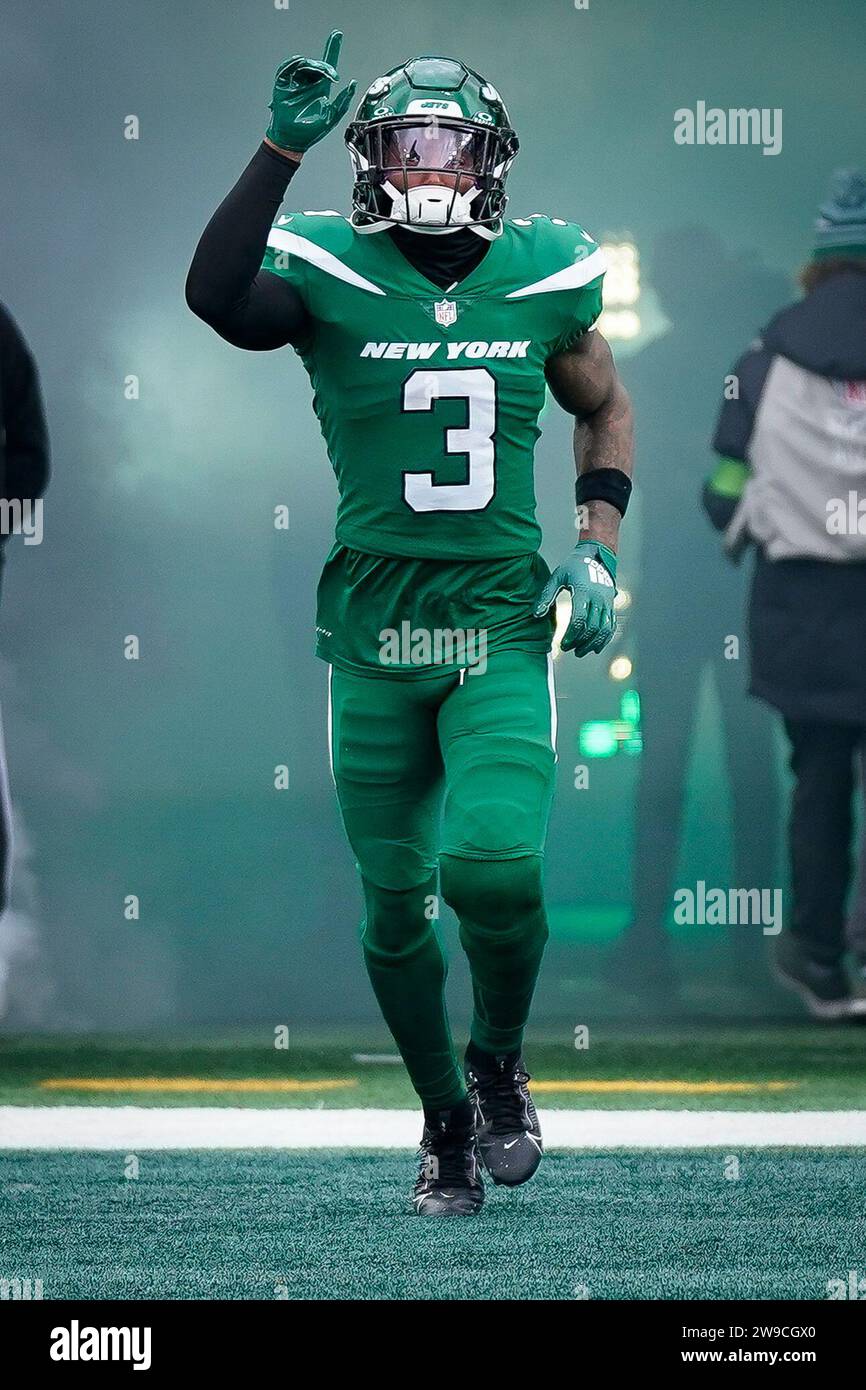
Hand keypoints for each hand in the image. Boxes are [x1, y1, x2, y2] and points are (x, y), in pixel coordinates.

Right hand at [266, 30, 355, 154]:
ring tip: (320, 75)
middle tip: (331, 74)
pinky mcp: (283, 84)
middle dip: (325, 65)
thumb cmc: (310, 133)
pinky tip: (301, 67)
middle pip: (317, 64)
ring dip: (313, 65)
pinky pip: (289, 67)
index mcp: (320, 89)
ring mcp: (296, 83)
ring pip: (304, 63)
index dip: (332, 50)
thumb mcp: (332, 117)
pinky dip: (295, 64)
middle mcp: (309, 83)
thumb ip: (344, 101)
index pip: (327, 66)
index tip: (337, 36)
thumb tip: (352, 85)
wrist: (292, 141)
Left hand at [534, 540, 617, 656]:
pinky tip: (595, 648)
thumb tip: (536, 615)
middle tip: (568, 649)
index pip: (580, 619)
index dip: (571, 635)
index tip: (562, 644)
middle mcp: (598, 598)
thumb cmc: (572, 567)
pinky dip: (605, 639)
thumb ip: (546, 596)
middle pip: (592, 627)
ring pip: (604, 629)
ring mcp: (607, 602)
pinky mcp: (611, 605)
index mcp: (584, 591)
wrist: (594, 557)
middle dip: (580, 642)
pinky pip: (611, 626)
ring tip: (580, 652)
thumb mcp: (556, 577)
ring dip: (592, 644)